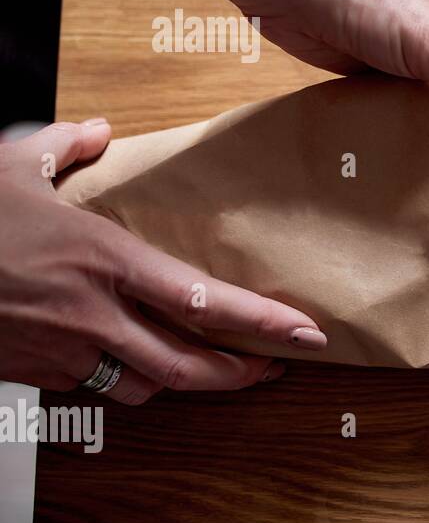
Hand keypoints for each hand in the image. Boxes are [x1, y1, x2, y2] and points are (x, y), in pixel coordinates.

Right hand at [0, 119, 328, 403]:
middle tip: (271, 371)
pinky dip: (116, 382)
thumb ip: (63, 146)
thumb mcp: (11, 164)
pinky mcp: (26, 375)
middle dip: (236, 376)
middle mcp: (91, 315)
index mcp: (103, 260)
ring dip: (174, 382)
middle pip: (184, 367)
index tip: (304, 334)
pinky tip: (125, 363)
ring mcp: (57, 352)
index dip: (260, 323)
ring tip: (202, 368)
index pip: (203, 301)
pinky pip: (88, 390)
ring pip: (139, 388)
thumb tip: (95, 132)